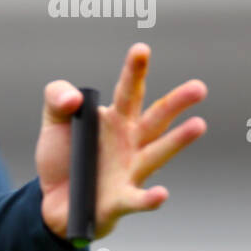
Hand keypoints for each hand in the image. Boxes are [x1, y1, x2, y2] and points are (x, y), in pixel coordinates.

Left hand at [36, 43, 206, 239]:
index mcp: (117, 120)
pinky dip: (149, 199)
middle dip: (176, 103)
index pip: (128, 92)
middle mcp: (130, 144)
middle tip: (199, 87)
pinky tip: (161, 194)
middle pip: (156, 119)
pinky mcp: (120, 201)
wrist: (51, 200)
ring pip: (157, 154)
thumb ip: (57, 98)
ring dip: (178, 141)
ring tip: (198, 125)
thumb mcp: (54, 122)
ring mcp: (130, 172)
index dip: (134, 71)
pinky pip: (137, 200)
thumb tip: (75, 98)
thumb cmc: (63, 157)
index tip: (141, 49)